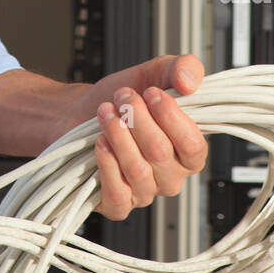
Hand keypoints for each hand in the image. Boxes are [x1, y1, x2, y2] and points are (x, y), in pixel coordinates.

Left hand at [50, 55, 207, 219]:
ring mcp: (144, 192)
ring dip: (118, 134)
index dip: (172, 118)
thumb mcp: (155, 73)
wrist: (79, 111)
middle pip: (161, 154)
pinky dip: (106, 164)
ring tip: (106, 111)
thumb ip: (182, 68)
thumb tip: (189, 82)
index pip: (194, 146)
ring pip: (137, 170)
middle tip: (123, 96)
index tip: (152, 93)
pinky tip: (100, 142)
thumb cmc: (121, 98)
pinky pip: (118, 194)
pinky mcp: (117, 204)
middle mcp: (169, 176)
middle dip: (137, 118)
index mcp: (187, 151)